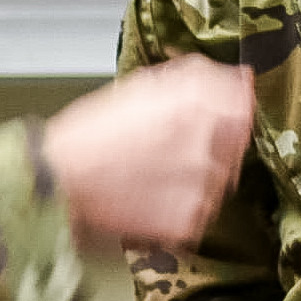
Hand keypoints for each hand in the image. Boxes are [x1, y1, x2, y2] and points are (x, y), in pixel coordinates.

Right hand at [42, 56, 255, 250]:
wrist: (57, 180)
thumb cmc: (90, 133)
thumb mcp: (142, 89)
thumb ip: (197, 79)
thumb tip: (239, 77)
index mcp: (194, 108)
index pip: (244, 109)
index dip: (232, 112)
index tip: (218, 116)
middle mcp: (204, 147)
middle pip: (233, 147)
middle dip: (209, 146)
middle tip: (167, 151)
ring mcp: (199, 189)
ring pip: (217, 182)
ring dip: (195, 177)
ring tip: (152, 174)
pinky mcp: (188, 222)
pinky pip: (199, 212)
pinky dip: (181, 206)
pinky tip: (149, 196)